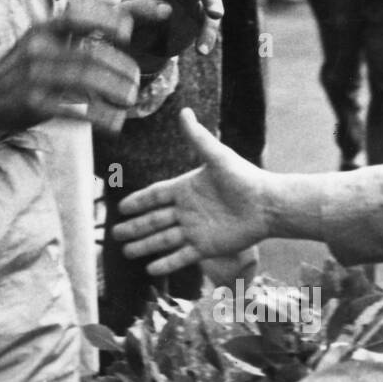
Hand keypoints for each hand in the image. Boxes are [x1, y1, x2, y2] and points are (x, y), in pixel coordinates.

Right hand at [0, 8, 140, 151]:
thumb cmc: (25, 69)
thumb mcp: (45, 42)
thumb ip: (78, 33)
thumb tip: (127, 19)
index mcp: (45, 29)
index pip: (81, 15)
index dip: (111, 18)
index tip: (133, 29)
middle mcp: (39, 47)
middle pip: (90, 53)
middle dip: (121, 67)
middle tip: (136, 80)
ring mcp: (35, 76)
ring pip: (85, 79)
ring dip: (115, 90)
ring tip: (131, 99)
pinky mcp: (33, 103)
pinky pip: (73, 110)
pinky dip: (99, 117)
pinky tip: (115, 123)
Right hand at [112, 108, 269, 275]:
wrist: (267, 205)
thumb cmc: (244, 178)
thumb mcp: (218, 157)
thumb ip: (198, 138)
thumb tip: (185, 111)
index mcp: (186, 188)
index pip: (155, 196)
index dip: (138, 201)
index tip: (121, 207)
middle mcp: (187, 211)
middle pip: (154, 220)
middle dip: (135, 227)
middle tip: (115, 233)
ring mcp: (195, 230)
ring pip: (163, 240)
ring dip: (145, 246)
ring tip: (126, 252)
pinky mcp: (206, 247)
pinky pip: (181, 257)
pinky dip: (166, 264)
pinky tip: (150, 270)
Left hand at [122, 0, 223, 70]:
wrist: (138, 47)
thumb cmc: (127, 25)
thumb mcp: (123, 18)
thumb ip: (137, 9)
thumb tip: (166, 9)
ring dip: (213, 1)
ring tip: (215, 16)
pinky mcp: (199, 15)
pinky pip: (208, 22)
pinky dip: (208, 34)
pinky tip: (202, 50)